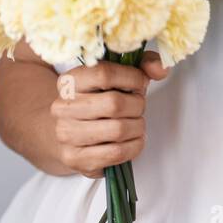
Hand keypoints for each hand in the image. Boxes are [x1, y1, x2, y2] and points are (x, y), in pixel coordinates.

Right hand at [49, 50, 171, 178]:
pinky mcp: (75, 159)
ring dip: (137, 127)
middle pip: (114, 103)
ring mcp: (66, 134)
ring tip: (135, 124)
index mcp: (70, 81)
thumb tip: (160, 69)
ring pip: (118, 130)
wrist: (72, 133)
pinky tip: (131, 140)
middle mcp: (62, 107)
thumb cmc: (101, 101)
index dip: (132, 78)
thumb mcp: (119, 75)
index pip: (104, 74)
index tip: (140, 83)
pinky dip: (133, 146)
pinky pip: (116, 153)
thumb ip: (144, 64)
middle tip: (138, 107)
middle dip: (137, 105)